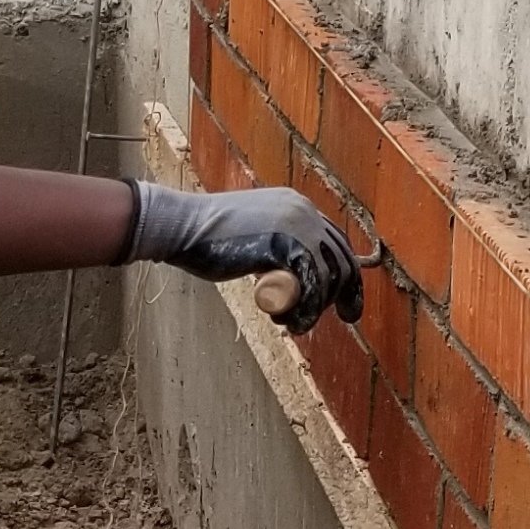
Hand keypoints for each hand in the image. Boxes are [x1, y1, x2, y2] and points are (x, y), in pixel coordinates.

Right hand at [122, 178, 363, 331]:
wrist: (182, 225)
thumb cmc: (206, 236)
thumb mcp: (253, 236)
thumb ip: (272, 246)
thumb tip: (287, 273)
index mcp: (297, 205)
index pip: (335, 243)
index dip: (345, 275)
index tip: (346, 305)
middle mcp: (304, 211)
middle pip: (340, 260)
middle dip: (340, 295)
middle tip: (330, 319)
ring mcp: (298, 225)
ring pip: (328, 277)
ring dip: (313, 308)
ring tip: (290, 323)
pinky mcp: (286, 244)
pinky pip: (311, 285)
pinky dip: (305, 310)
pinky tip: (288, 321)